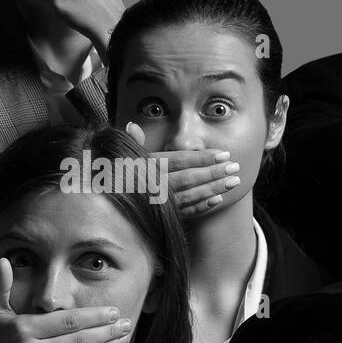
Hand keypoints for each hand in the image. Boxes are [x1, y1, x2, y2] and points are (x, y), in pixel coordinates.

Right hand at [125, 122, 239, 217]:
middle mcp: (153, 185)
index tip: (222, 154)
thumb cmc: (115, 177)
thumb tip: (132, 125)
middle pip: (189, 178)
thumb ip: (132, 142)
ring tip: (233, 182)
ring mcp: (158, 203)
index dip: (202, 157)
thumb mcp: (121, 158)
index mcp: (146, 167)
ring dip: (213, 189)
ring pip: (190, 195)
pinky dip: (201, 207)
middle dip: (214, 172)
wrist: (107, 204)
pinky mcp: (162, 217)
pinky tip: (217, 201)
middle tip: (235, 167)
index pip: (179, 160)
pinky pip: (184, 213)